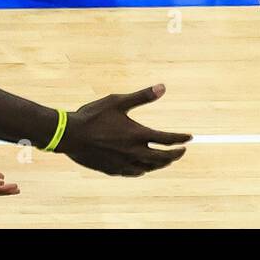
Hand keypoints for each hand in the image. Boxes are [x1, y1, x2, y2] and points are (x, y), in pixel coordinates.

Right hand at [57, 84, 190, 176]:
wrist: (69, 135)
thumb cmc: (93, 115)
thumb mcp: (118, 101)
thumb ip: (142, 96)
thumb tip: (163, 87)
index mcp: (137, 135)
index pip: (166, 139)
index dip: (180, 138)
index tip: (189, 137)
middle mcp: (133, 152)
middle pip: (162, 159)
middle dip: (174, 155)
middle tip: (182, 151)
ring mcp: (123, 163)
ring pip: (149, 168)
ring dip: (160, 164)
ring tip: (165, 160)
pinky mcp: (113, 170)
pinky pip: (134, 173)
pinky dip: (143, 169)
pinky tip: (143, 167)